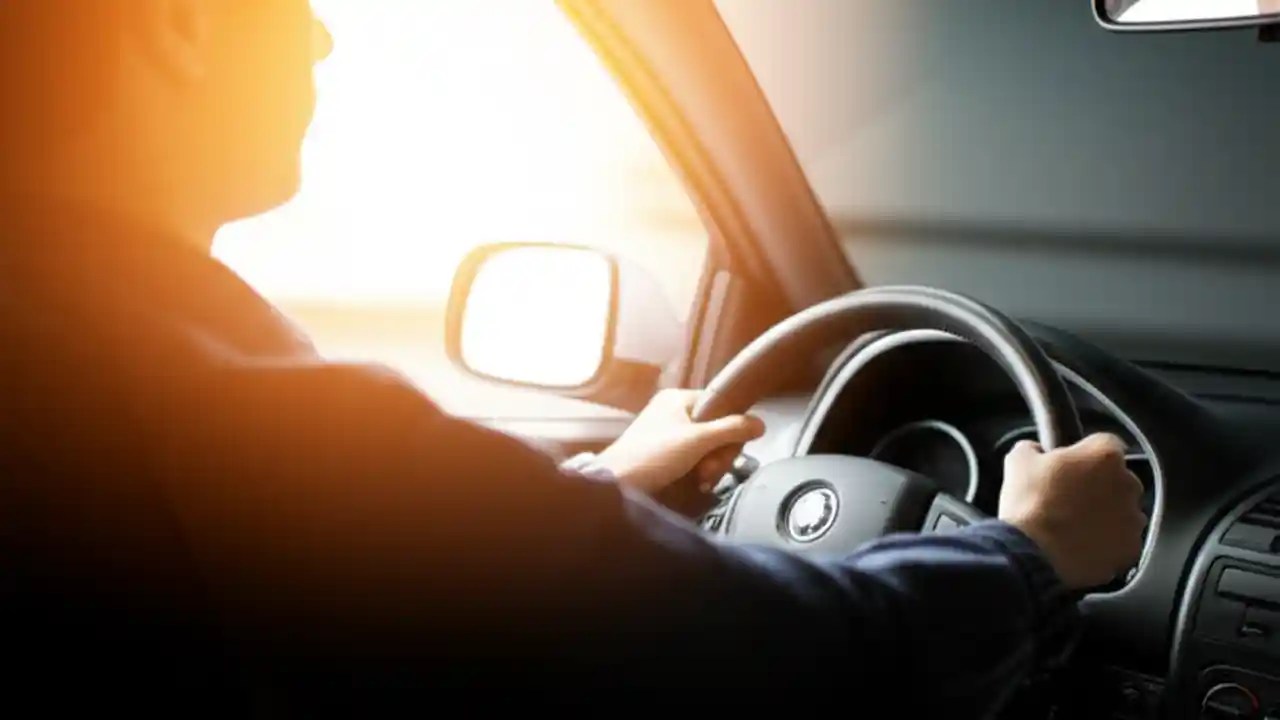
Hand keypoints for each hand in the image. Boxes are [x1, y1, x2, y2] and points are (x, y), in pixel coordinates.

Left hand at [594, 389, 765, 494]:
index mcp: (679, 399)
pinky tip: (697, 483)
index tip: (727, 452)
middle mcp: (674, 411)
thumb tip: (761, 423)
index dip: (731, 430)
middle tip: (709, 471)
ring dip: (710, 465)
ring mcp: (668, 433)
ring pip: (707, 446)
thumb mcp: (697, 441)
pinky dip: (698, 470)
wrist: (615, 485)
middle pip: (717, 428)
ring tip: (701, 480)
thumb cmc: (653, 456)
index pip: (723, 406)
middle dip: (719, 453)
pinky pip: (694, 457)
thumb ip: (731, 430)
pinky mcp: (664, 454)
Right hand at [998, 432, 1146, 588]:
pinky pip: (1121, 540)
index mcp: (1104, 455)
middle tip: (1068, 496)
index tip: (1071, 464)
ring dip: (1104, 513)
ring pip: (1122, 510)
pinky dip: (1107, 541)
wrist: (1034, 554)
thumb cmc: (1029, 504)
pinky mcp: (1131, 548)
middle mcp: (1128, 484)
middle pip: (1118, 477)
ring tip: (1073, 525)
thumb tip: (1036, 450)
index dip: (1085, 452)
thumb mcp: (1018, 462)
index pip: (1105, 442)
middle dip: (1098, 484)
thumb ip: (1033, 448)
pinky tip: (1081, 544)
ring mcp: (1133, 519)